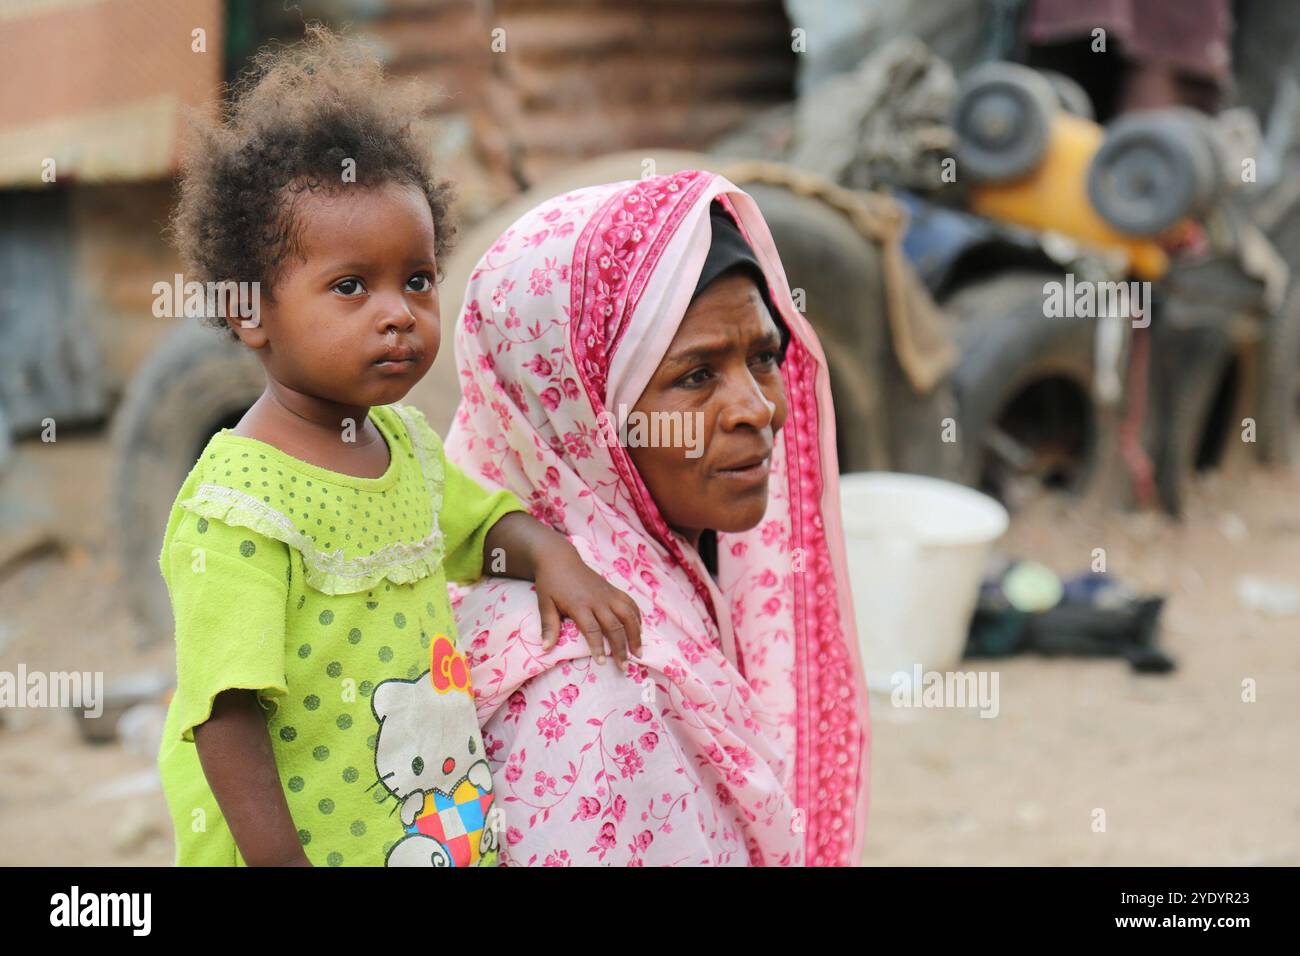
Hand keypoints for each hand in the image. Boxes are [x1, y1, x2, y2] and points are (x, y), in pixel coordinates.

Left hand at [535, 544, 641, 667]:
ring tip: (638, 653)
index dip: (598, 647)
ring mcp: (608, 594)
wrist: (560, 559)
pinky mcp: (613, 590)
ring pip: (628, 615)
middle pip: (615, 626)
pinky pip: (630, 604)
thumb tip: (545, 649)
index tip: (601, 663)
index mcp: (579, 604)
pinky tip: (639, 631)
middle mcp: (598, 600)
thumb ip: (549, 626)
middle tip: (624, 667)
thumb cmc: (550, 583)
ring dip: (635, 634)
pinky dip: (637, 617)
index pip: (592, 629)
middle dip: (621, 647)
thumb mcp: (545, 603)